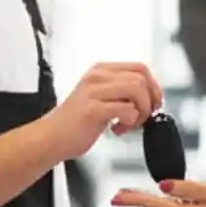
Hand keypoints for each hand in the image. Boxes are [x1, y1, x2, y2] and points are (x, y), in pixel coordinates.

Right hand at [44, 63, 162, 159]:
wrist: (52, 138)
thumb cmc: (77, 122)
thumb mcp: (101, 97)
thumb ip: (121, 91)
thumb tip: (150, 95)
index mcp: (101, 70)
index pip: (140, 68)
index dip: (153, 86)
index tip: (153, 103)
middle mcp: (97, 76)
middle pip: (141, 78)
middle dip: (149, 101)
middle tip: (142, 117)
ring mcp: (93, 91)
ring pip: (136, 90)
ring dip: (141, 111)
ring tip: (129, 124)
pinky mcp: (92, 109)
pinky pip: (126, 109)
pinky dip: (129, 122)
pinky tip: (117, 129)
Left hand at [111, 179, 205, 206]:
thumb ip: (190, 189)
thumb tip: (164, 187)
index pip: (154, 205)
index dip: (134, 200)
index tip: (115, 198)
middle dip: (141, 200)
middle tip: (120, 194)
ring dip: (158, 202)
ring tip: (140, 194)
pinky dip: (176, 205)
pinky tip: (175, 198)